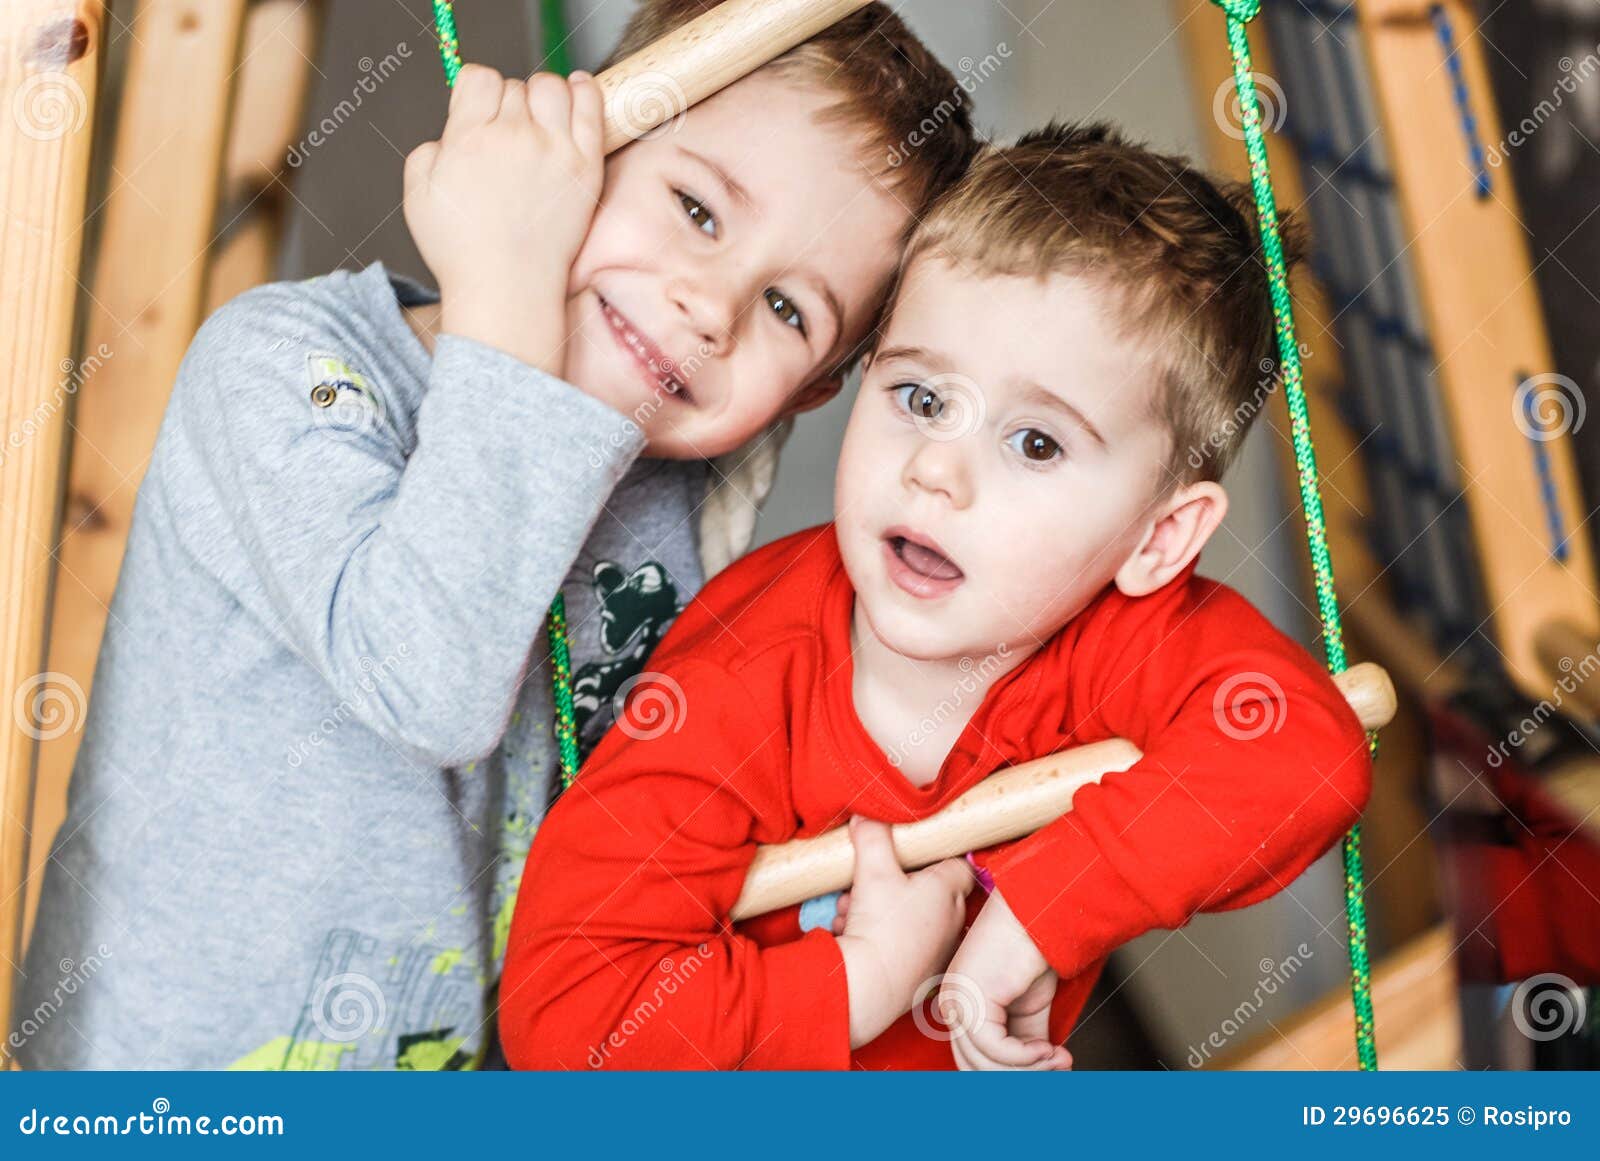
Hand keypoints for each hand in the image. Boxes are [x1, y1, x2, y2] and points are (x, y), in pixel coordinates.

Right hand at [403, 65, 603, 373]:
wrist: (508, 288)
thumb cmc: (463, 249)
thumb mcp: (418, 193)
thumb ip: (431, 149)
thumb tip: (453, 132)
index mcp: (469, 137)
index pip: (479, 78)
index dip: (476, 91)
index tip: (479, 111)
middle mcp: (514, 136)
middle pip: (514, 87)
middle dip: (507, 105)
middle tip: (507, 137)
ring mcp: (554, 149)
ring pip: (552, 88)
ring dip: (543, 96)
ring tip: (540, 118)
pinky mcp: (585, 167)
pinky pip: (591, 107)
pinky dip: (585, 90)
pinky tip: (579, 88)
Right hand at [835, 817, 975, 1049]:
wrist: (870, 987)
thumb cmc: (882, 926)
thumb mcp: (872, 869)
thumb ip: (872, 835)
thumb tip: (865, 814)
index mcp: (948, 891)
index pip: (958, 863)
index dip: (936, 854)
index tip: (914, 850)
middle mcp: (951, 923)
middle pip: (927, 891)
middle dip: (892, 884)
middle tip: (866, 882)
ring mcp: (937, 951)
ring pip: (908, 919)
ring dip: (878, 910)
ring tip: (852, 911)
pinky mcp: (919, 976)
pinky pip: (899, 946)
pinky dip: (876, 938)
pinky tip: (852, 935)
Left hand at [940, 890, 1072, 1069]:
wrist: (1041, 912)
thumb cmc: (1033, 949)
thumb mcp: (1028, 1007)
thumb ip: (1025, 1041)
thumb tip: (1041, 1073)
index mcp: (959, 1005)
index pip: (971, 1061)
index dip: (1011, 1075)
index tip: (1051, 1071)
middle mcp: (951, 1003)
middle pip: (975, 1067)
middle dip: (1020, 1077)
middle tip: (1058, 1069)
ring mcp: (958, 998)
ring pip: (985, 1063)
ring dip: (1029, 1069)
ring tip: (1059, 1057)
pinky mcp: (973, 995)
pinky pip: (996, 1048)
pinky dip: (1026, 1057)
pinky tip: (1049, 1049)